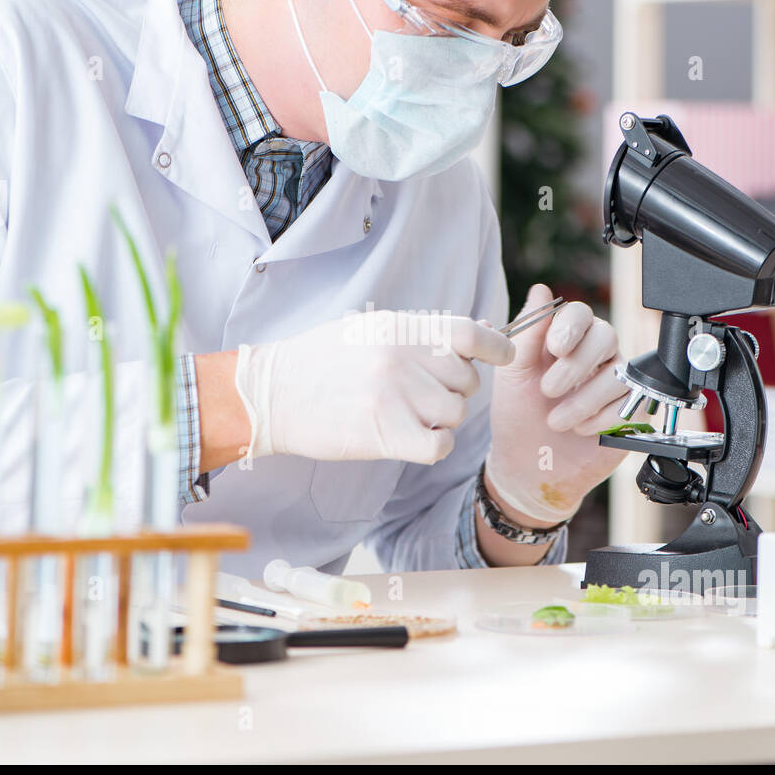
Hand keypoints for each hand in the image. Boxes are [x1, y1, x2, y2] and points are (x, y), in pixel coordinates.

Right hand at [235, 310, 513, 463]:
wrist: (271, 394)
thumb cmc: (317, 362)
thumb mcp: (367, 330)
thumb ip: (414, 335)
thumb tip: (468, 337)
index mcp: (400, 328)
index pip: (469, 332)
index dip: (495, 345)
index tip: (503, 355)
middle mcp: (404, 358)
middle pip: (465, 381)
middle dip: (453, 392)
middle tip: (420, 398)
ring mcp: (397, 395)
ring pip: (454, 414)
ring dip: (439, 421)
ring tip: (405, 417)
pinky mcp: (387, 433)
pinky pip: (440, 444)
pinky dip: (434, 446)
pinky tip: (412, 441)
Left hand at [485, 283, 630, 524]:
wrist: (527, 466)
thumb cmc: (517, 415)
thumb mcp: (512, 374)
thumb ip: (526, 333)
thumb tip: (539, 289)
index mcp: (564, 340)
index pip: (581, 313)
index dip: (571, 327)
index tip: (554, 349)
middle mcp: (594, 355)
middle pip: (605, 336)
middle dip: (575, 365)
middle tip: (548, 390)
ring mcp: (614, 381)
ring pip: (617, 372)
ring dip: (583, 400)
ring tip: (556, 420)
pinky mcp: (630, 410)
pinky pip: (631, 402)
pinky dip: (601, 418)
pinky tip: (580, 429)